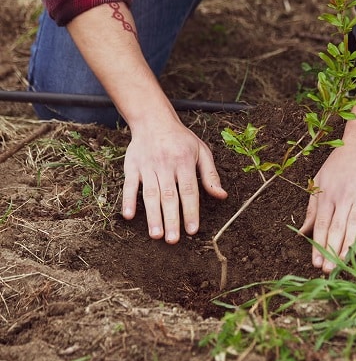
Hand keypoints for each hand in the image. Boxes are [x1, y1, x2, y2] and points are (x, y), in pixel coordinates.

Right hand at [121, 118, 226, 242]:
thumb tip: (222, 196)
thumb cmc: (181, 139)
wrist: (153, 120)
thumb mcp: (201, 152)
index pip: (189, 191)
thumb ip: (211, 175)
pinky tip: (129, 216)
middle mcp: (165, 165)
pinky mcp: (132, 166)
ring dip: (152, 215)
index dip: (191, 211)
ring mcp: (147, 166)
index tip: (192, 230)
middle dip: (171, 220)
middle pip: (169, 196)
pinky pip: (129, 185)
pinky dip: (128, 200)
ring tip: (156, 235)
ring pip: (150, 194)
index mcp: (184, 162)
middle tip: (173, 240)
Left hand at [300, 136, 355, 272]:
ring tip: (344, 262)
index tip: (316, 264)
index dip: (318, 245)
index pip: (321, 225)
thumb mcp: (320, 182)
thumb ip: (312, 208)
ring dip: (349, 243)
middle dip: (331, 250)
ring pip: (355, 223)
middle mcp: (343, 197)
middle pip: (336, 228)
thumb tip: (302, 232)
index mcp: (327, 196)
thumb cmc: (340, 163)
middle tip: (328, 271)